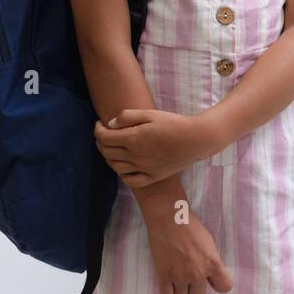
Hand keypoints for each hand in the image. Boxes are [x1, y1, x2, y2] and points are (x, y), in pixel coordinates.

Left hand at [94, 109, 221, 186]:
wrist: (196, 139)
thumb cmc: (174, 123)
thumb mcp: (150, 113)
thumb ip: (128, 116)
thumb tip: (110, 124)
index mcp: (133, 138)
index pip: (104, 137)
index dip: (97, 129)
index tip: (100, 123)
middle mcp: (135, 155)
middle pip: (107, 152)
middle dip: (100, 142)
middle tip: (104, 134)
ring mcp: (143, 168)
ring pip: (115, 167)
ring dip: (108, 157)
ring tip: (112, 148)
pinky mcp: (153, 176)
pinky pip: (131, 180)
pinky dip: (122, 174)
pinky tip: (124, 166)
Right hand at [142, 204, 232, 293]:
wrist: (170, 220)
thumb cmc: (191, 227)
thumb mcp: (210, 244)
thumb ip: (211, 262)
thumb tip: (209, 274)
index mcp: (213, 264)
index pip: (225, 287)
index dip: (218, 284)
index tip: (212, 280)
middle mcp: (198, 274)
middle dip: (194, 289)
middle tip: (189, 277)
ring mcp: (180, 277)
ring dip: (180, 288)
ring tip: (177, 274)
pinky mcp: (163, 276)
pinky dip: (167, 290)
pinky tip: (168, 279)